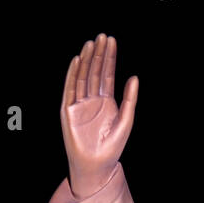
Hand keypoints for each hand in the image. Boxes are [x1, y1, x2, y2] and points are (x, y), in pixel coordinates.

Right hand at [60, 34, 137, 197]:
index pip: (107, 74)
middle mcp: (92, 100)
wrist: (96, 165)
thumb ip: (130, 100)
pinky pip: (70, 89)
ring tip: (91, 43)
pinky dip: (73, 75)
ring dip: (86, 60)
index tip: (112, 41)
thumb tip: (134, 76)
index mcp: (107, 102)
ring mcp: (80, 104)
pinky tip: (77, 61)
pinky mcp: (69, 110)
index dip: (109, 58)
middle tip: (102, 36)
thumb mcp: (126, 122)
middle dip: (98, 54)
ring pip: (82, 77)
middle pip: (95, 71)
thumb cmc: (112, 148)